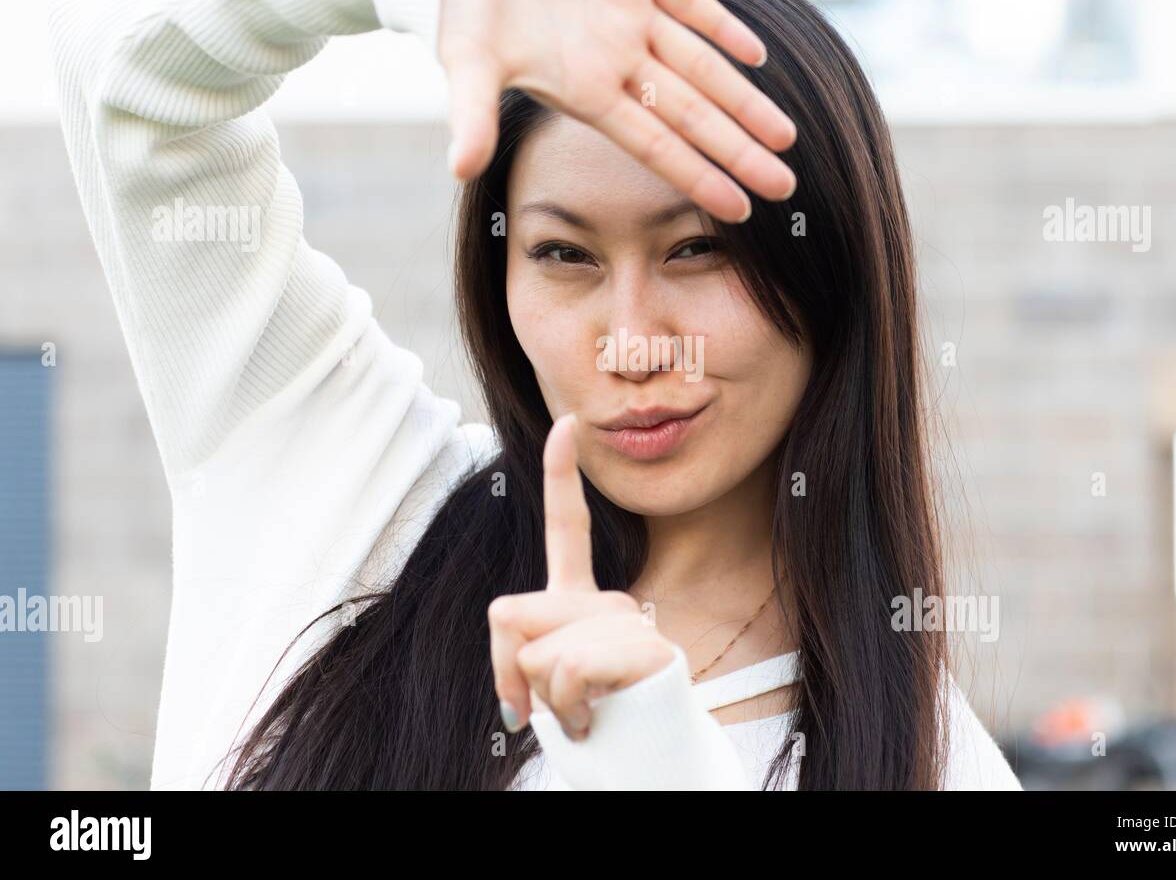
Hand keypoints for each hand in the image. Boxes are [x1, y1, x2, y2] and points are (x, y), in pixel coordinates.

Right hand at [437, 0, 796, 223]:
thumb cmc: (460, 1)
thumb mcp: (466, 63)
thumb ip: (472, 116)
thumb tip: (462, 171)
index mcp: (586, 91)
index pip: (657, 146)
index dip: (700, 178)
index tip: (740, 212)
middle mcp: (616, 60)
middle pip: (694, 115)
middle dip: (741, 151)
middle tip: (785, 187)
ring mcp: (629, 14)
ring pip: (704, 65)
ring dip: (746, 100)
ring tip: (787, 137)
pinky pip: (689, 1)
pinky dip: (722, 24)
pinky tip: (757, 56)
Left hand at [487, 413, 674, 739]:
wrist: (642, 766)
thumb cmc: (588, 721)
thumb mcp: (538, 679)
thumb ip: (519, 646)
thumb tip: (515, 652)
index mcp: (581, 600)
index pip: (568, 528)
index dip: (562, 475)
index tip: (565, 424)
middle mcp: (610, 602)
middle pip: (510, 610)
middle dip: (509, 666)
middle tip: (548, 702)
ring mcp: (633, 624)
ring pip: (539, 651)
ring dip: (546, 699)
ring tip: (584, 713)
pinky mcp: (652, 651)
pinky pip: (569, 670)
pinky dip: (568, 709)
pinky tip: (596, 718)